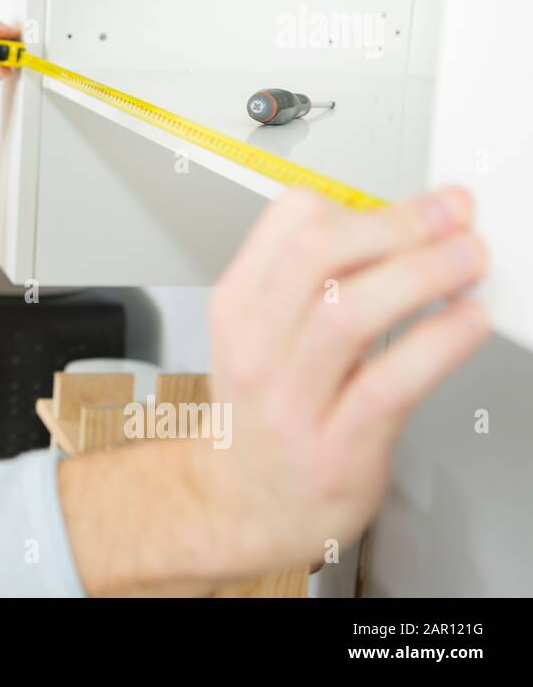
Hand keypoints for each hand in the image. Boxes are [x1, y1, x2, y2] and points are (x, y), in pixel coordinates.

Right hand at [195, 185, 489, 574]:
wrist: (245, 505)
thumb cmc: (265, 418)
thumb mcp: (259, 336)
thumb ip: (311, 281)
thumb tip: (397, 228)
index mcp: (238, 308)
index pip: (286, 223)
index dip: (359, 202)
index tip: (416, 204)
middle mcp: (257, 349)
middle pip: (317, 257)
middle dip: (398, 225)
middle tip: (453, 217)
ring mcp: (291, 400)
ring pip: (350, 313)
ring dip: (422, 274)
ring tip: (468, 259)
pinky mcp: (335, 447)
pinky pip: (389, 384)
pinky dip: (437, 344)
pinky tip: (466, 322)